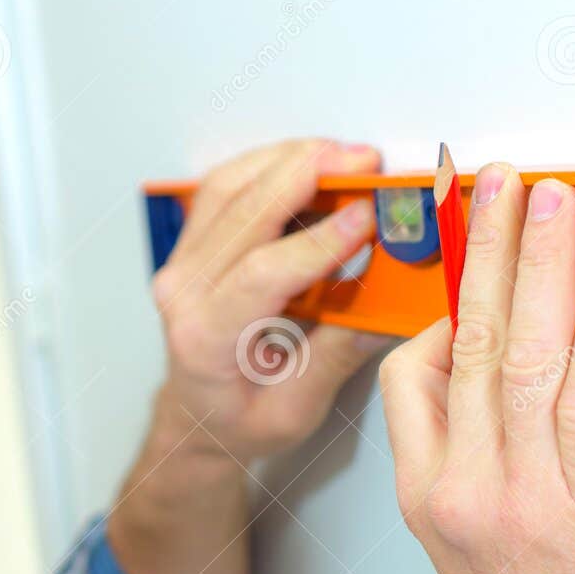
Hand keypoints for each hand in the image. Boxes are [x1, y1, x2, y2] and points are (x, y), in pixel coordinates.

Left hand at [149, 139, 385, 462]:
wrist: (197, 417)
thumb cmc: (240, 418)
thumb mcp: (297, 406)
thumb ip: (339, 352)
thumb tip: (392, 308)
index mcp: (207, 340)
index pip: (261, 274)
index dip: (319, 239)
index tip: (368, 216)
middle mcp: (184, 294)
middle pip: (243, 212)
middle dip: (310, 175)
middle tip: (365, 162)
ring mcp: (181, 264)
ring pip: (230, 186)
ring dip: (289, 159)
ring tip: (344, 155)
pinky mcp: (191, 245)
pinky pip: (224, 187)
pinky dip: (268, 164)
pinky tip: (308, 160)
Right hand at [378, 165, 574, 573]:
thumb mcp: (475, 550)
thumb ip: (480, 464)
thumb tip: (516, 382)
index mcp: (428, 496)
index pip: (412, 378)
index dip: (441, 304)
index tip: (463, 251)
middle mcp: (465, 491)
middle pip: (470, 344)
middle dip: (485, 249)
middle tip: (500, 184)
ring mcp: (526, 502)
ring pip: (526, 357)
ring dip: (541, 267)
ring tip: (554, 205)